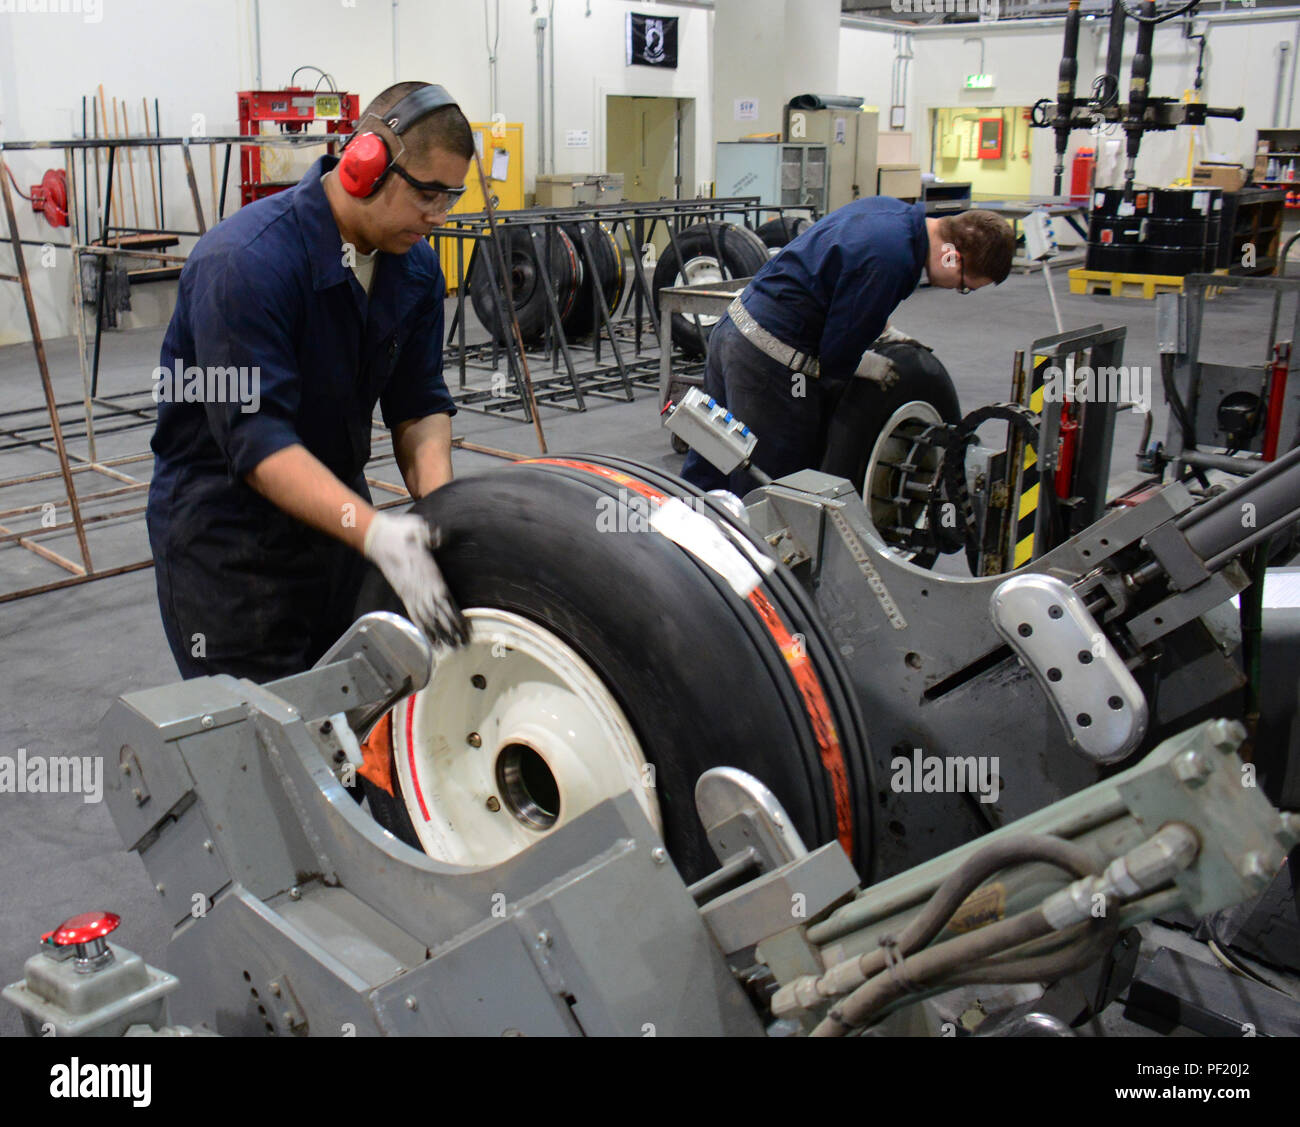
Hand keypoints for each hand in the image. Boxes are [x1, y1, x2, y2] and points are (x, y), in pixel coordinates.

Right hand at [362, 511, 469, 647]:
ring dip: (439, 633)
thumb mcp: (421, 530)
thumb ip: (432, 535)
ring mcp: (411, 593)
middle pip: (439, 615)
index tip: (466, 629)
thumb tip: (439, 535)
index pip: (446, 601)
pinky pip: (414, 614)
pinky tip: (430, 638)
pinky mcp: (404, 594)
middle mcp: (420, 588)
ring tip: (450, 647)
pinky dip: (423, 628)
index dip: (456, 616)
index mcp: (428, 575)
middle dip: (452, 630)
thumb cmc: (403, 532)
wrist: (380, 538)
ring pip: (427, 618)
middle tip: (463, 645)